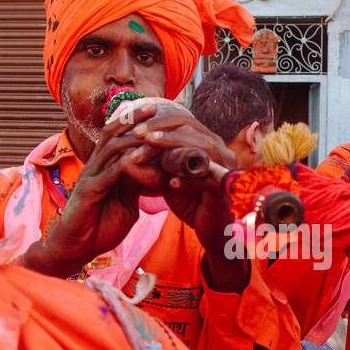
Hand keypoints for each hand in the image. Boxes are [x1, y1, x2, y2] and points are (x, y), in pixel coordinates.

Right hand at [21, 102, 164, 276]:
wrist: (77, 247)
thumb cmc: (101, 225)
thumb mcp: (126, 202)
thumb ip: (137, 185)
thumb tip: (156, 171)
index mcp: (103, 167)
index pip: (119, 136)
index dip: (135, 122)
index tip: (157, 109)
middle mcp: (95, 167)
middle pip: (114, 135)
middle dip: (134, 120)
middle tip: (155, 106)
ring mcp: (90, 178)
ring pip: (111, 151)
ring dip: (131, 138)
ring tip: (150, 128)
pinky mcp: (88, 193)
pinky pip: (108, 175)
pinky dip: (124, 166)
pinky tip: (139, 159)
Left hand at [130, 103, 248, 292]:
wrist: (209, 227)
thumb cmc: (189, 199)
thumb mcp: (164, 180)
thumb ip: (150, 167)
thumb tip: (125, 158)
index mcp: (206, 142)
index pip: (183, 121)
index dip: (159, 121)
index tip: (134, 127)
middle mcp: (220, 150)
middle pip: (192, 129)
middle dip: (162, 130)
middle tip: (138, 134)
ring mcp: (225, 169)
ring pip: (201, 149)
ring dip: (171, 148)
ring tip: (146, 151)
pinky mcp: (225, 191)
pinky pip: (206, 182)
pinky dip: (188, 182)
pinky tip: (169, 184)